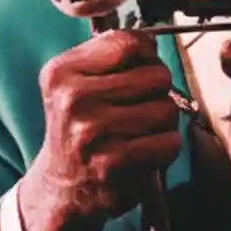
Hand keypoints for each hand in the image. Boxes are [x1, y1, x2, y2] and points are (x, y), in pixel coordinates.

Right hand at [18, 31, 181, 230]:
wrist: (62, 189)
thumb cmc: (78, 128)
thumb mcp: (75, 83)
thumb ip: (110, 55)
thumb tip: (151, 41)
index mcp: (62, 72)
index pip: (129, 44)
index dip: (147, 55)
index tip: (140, 70)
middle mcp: (73, 99)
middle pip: (157, 75)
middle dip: (158, 92)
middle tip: (138, 108)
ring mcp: (92, 132)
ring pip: (167, 109)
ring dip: (163, 123)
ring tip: (139, 132)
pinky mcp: (113, 165)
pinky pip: (169, 142)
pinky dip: (165, 149)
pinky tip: (144, 153)